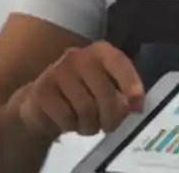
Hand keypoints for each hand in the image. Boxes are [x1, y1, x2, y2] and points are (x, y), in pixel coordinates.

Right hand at [12, 41, 144, 138]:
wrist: (41, 104)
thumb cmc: (82, 95)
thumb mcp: (106, 89)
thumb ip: (125, 94)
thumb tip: (137, 106)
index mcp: (99, 52)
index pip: (118, 61)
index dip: (130, 82)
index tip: (136, 103)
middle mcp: (78, 56)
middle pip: (104, 92)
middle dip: (111, 117)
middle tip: (109, 127)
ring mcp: (57, 71)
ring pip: (86, 109)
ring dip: (91, 125)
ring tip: (88, 125)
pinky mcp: (42, 91)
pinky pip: (67, 117)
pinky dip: (72, 126)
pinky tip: (69, 122)